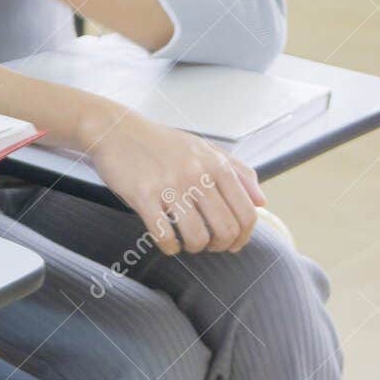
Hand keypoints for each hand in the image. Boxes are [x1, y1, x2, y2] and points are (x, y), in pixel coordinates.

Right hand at [87, 112, 264, 254]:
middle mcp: (197, 175)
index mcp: (217, 165)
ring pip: (197, 237)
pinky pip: (164, 236)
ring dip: (194, 248)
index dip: (243, 236)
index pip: (246, 213)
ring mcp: (170, 186)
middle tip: (209, 245)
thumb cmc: (161, 143)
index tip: (233, 244)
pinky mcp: (143, 197)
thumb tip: (261, 202)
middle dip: (220, 246)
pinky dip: (170, 247)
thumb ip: (238, 172)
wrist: (117, 131)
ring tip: (187, 243)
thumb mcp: (205, 149)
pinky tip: (168, 242)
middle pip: (225, 229)